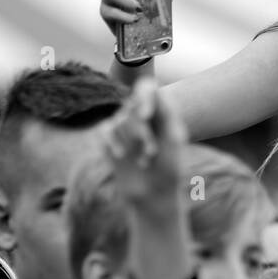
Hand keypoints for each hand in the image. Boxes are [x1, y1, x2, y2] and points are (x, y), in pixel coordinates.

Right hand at [106, 77, 186, 209]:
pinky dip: (113, 144)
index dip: (144, 97)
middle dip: (141, 131)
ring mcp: (122, 124)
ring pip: (119, 120)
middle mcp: (140, 113)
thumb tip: (151, 85)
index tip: (146, 115)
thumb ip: (165, 109)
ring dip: (132, 143)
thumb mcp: (173, 137)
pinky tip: (122, 157)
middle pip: (132, 105)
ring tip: (144, 161)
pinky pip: (105, 131)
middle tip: (151, 153)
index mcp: (160, 109)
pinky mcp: (108, 138)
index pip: (146, 87)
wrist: (154, 193)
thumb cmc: (170, 165)